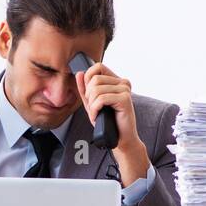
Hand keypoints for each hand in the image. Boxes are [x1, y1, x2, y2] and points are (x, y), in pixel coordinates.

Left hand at [75, 62, 148, 182]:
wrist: (120, 138)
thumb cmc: (107, 122)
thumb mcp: (91, 104)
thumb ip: (85, 89)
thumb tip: (79, 73)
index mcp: (116, 81)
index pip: (98, 67)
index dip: (88, 79)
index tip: (89, 95)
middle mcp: (123, 83)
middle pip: (95, 79)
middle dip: (89, 96)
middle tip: (93, 108)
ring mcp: (125, 90)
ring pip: (97, 89)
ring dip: (92, 105)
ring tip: (96, 114)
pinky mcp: (125, 99)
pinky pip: (101, 99)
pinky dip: (95, 110)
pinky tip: (97, 117)